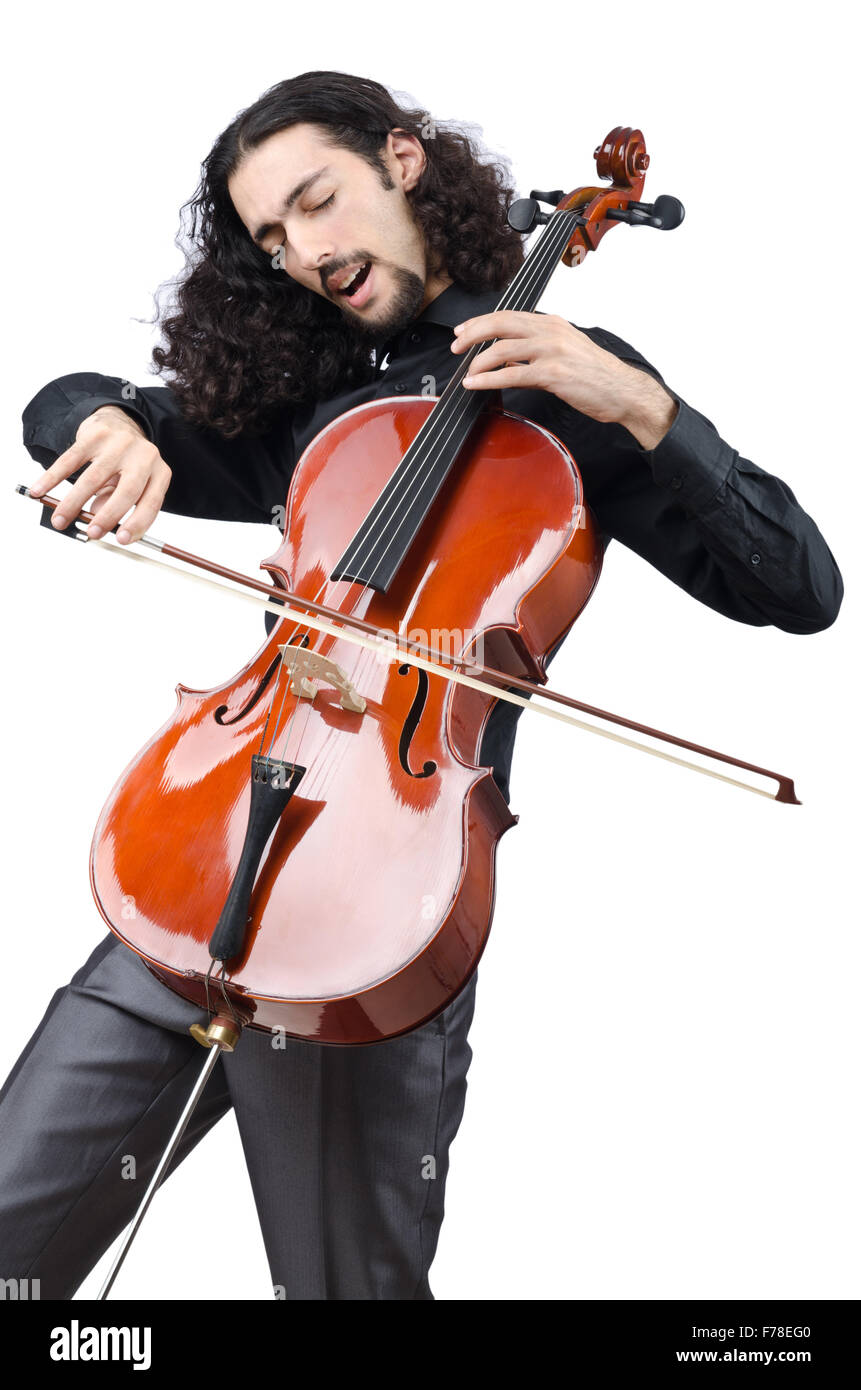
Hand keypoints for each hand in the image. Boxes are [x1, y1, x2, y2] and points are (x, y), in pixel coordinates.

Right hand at [28, 405, 171, 543]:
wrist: (119, 424)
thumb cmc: (127, 464)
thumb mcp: (130, 485)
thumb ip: (117, 503)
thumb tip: (97, 518)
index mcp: (160, 473)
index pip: (151, 503)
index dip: (137, 523)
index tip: (121, 540)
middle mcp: (144, 456)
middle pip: (127, 491)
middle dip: (107, 516)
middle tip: (91, 533)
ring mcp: (120, 443)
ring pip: (94, 478)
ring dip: (73, 503)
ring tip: (60, 520)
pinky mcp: (95, 436)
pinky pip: (70, 460)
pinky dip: (52, 478)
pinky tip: (39, 491)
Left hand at [451, 311, 677, 448]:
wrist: (622, 391)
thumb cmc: (596, 376)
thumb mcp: (564, 354)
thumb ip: (534, 354)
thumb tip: (507, 361)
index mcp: (552, 323)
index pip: (508, 315)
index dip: (481, 322)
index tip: (463, 331)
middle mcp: (550, 331)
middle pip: (500, 324)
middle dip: (472, 334)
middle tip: (455, 346)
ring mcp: (552, 351)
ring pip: (502, 348)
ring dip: (478, 360)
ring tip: (466, 371)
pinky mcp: (553, 373)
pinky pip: (512, 374)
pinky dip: (489, 379)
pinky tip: (475, 384)